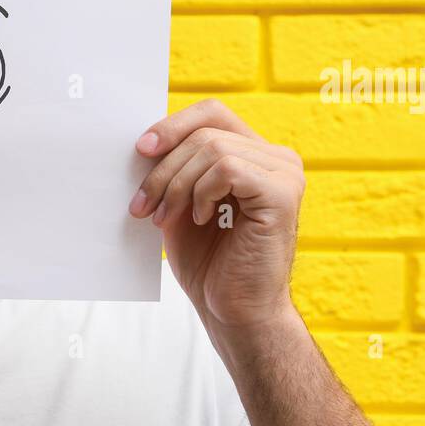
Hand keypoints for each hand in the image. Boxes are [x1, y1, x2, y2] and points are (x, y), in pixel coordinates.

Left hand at [129, 99, 304, 330]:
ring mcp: (284, 173)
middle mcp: (276, 158)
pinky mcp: (282, 193)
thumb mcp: (181, 205)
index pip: (212, 113)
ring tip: (165, 219)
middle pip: (204, 132)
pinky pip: (227, 168)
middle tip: (142, 206)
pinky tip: (201, 219)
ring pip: (211, 148)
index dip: (173, 124)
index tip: (140, 150)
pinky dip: (202, 192)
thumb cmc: (209, 262)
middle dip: (163, 169)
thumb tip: (143, 141)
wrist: (233, 312)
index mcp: (254, 155)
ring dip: (176, 185)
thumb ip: (174, 171)